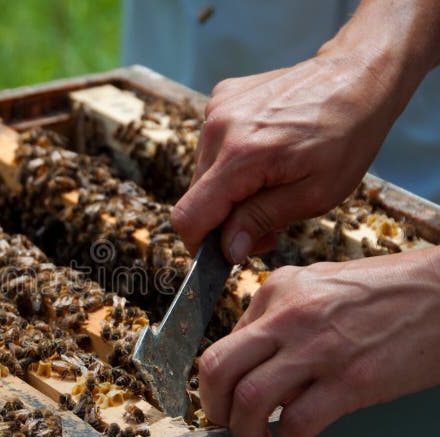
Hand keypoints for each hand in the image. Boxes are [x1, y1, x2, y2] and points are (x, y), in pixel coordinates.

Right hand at [169, 0, 439, 262]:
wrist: (357, 75)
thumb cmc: (347, 136)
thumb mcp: (316, 193)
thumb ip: (262, 220)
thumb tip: (228, 249)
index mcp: (242, 155)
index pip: (190, 215)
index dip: (200, 243)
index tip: (224, 252)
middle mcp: (219, 128)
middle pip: (196, 197)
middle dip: (225, 219)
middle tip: (266, 222)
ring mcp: (216, 109)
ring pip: (204, 173)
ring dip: (230, 190)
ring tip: (271, 184)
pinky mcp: (220, 98)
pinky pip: (212, 146)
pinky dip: (232, 161)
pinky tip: (266, 153)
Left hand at [198, 247, 439, 436]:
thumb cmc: (388, 291)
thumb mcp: (320, 284)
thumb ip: (281, 315)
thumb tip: (255, 358)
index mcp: (278, 290)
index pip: (225, 341)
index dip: (223, 378)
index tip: (228, 396)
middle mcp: (288, 316)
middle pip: (218, 368)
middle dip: (212, 406)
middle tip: (224, 423)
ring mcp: (318, 348)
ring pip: (249, 399)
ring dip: (244, 432)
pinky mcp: (351, 380)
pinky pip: (297, 423)